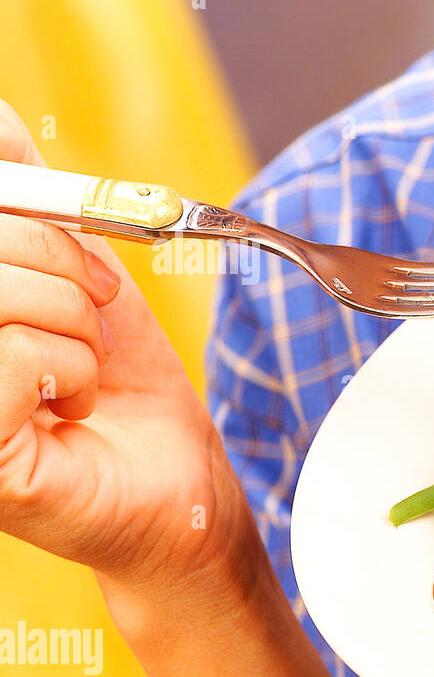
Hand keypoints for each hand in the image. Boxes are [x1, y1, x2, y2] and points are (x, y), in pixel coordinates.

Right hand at [0, 102, 250, 608]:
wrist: (173, 476)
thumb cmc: (121, 380)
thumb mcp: (78, 270)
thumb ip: (30, 199)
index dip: (19, 209)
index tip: (61, 232)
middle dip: (61, 263)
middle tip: (95, 311)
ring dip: (75, 322)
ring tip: (82, 365)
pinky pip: (16, 353)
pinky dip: (70, 368)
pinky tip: (72, 405)